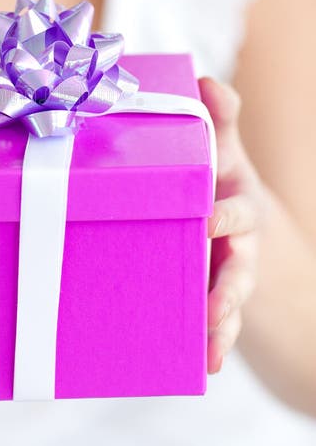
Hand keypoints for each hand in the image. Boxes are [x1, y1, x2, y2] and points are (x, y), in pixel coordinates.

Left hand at [199, 77, 268, 374]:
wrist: (233, 218)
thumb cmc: (219, 177)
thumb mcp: (223, 150)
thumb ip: (219, 119)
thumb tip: (205, 80)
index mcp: (236, 204)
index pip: (234, 210)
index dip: (223, 215)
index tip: (208, 219)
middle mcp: (239, 244)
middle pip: (238, 268)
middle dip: (227, 287)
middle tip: (212, 306)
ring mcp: (229, 274)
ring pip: (230, 301)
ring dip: (221, 323)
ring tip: (209, 346)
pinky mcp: (217, 298)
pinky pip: (219, 324)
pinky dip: (215, 344)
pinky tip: (206, 365)